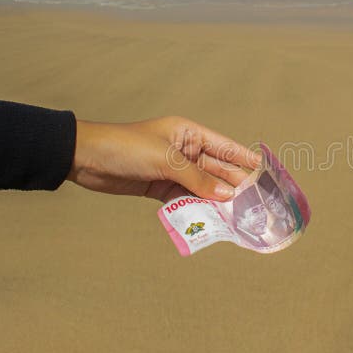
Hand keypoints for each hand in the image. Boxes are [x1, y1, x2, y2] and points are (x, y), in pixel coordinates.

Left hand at [66, 117, 260, 202]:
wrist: (87, 159)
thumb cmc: (128, 148)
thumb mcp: (166, 160)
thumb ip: (198, 179)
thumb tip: (227, 195)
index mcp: (189, 132)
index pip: (225, 146)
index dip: (245, 159)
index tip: (266, 172)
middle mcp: (185, 150)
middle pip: (217, 169)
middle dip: (235, 185)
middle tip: (256, 203)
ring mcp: (173, 170)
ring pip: (203, 186)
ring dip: (217, 200)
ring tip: (238, 216)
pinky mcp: (160, 186)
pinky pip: (186, 198)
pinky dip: (197, 208)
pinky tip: (212, 219)